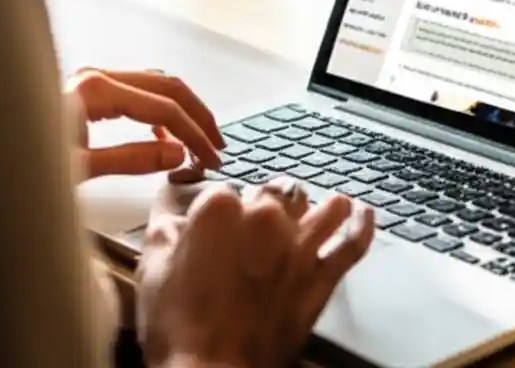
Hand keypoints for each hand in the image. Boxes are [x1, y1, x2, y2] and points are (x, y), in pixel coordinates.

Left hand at [65, 68, 223, 180]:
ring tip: (198, 139)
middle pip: (167, 87)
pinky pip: (136, 91)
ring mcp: (91, 79)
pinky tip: (165, 133)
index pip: (165, 108)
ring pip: (155, 85)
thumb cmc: (25, 160)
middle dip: (198, 117)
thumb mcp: (80, 168)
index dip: (194, 135)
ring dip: (182, 111)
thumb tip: (177, 154)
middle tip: (216, 145)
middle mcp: (96, 76)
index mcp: (95, 90)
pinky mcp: (87, 90)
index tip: (210, 158)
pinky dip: (158, 109)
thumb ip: (131, 159)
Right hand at [138, 179, 374, 367]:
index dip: (215, 209)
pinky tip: (362, 214)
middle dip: (263, 206)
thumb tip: (172, 199)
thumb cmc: (179, 326)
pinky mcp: (321, 276)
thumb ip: (166, 223)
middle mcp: (266, 217)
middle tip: (250, 232)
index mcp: (221, 208)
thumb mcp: (152, 265)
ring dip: (318, 206)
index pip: (222, 189)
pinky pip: (353, 243)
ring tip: (315, 208)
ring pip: (320, 206)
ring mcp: (299, 245)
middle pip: (271, 193)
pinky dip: (361, 225)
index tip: (210, 223)